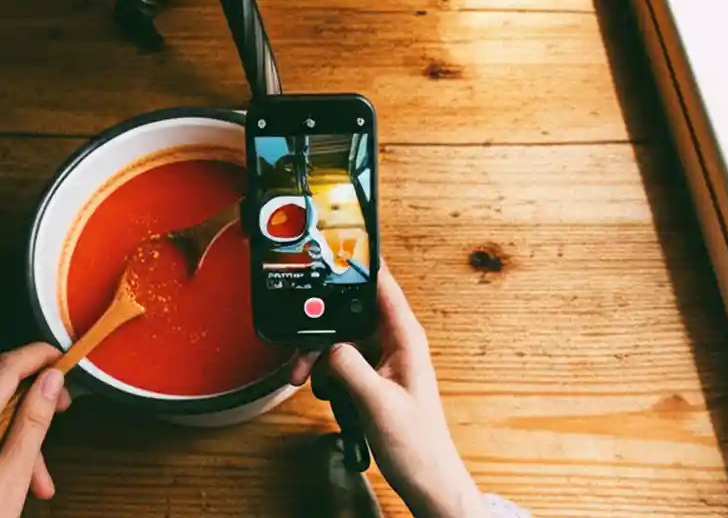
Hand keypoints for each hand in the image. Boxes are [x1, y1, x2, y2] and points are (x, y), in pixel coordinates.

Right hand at [290, 269, 483, 517]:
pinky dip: (323, 370)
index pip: (384, 286)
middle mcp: (395, 344)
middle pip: (351, 314)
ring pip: (341, 339)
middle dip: (322, 326)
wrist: (425, 479)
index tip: (337, 247)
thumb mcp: (378, 402)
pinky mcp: (372, 378)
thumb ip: (349, 367)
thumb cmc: (417, 445)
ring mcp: (383, 361)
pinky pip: (340, 361)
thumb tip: (328, 347)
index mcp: (407, 339)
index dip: (361, 264)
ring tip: (303, 373)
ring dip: (318, 353)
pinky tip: (317, 384)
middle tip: (301, 342)